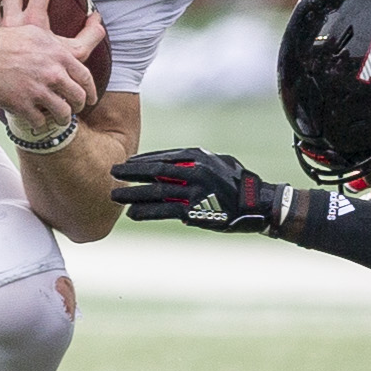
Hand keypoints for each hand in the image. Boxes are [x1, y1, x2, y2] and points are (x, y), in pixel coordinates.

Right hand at [0, 0, 103, 131]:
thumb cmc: (5, 41)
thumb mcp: (36, 34)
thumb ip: (56, 45)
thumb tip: (66, 49)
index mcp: (59, 55)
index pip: (85, 77)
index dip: (90, 91)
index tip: (90, 98)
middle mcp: (52, 74)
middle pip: (77, 97)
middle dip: (79, 106)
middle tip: (75, 110)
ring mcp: (38, 90)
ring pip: (62, 113)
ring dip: (62, 118)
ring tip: (58, 119)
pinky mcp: (23, 105)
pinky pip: (40, 121)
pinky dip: (39, 122)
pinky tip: (36, 118)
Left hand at [109, 147, 285, 232]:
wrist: (258, 203)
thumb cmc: (239, 181)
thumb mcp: (218, 162)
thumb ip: (195, 162)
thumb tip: (173, 166)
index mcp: (197, 157)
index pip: (163, 158)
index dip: (142, 162)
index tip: (126, 164)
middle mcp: (193, 171)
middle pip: (155, 172)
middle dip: (131, 173)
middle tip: (112, 173)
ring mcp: (193, 191)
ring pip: (156, 192)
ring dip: (132, 194)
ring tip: (114, 196)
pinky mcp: (194, 210)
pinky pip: (164, 211)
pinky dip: (146, 212)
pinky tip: (132, 213)